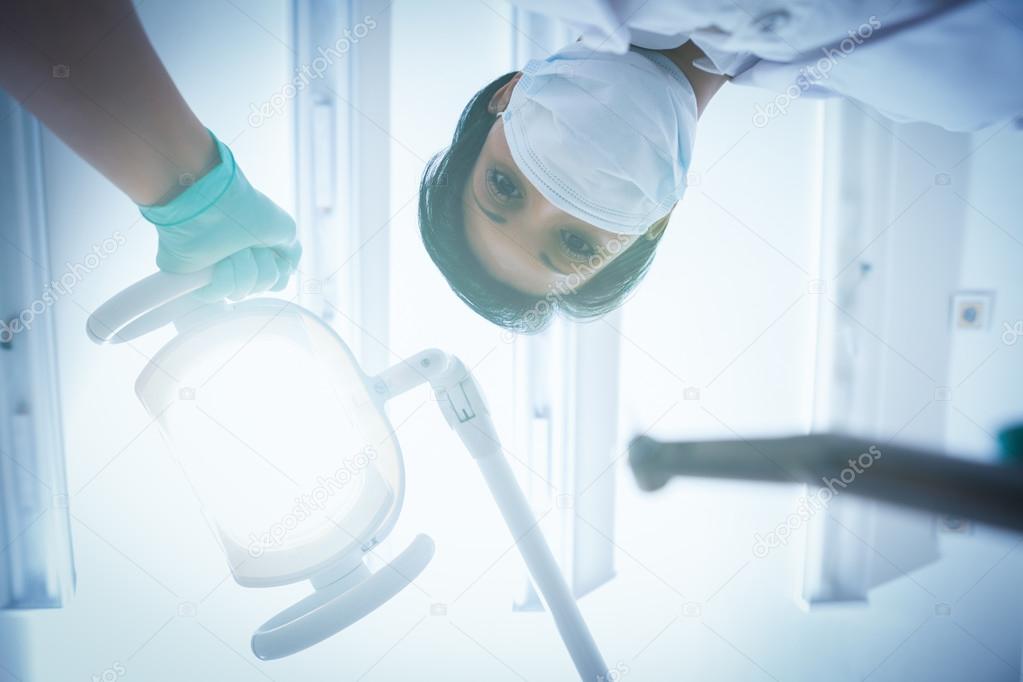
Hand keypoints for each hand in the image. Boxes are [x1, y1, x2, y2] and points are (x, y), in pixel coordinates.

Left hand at [141, 133, 301, 301]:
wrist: (212, 203)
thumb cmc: (245, 209)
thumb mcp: (286, 228)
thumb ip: (292, 254)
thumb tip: (288, 271)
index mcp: (257, 250)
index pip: (275, 281)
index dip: (276, 271)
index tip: (270, 250)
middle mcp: (238, 261)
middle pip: (260, 288)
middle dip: (260, 268)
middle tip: (249, 245)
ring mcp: (216, 270)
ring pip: (240, 293)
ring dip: (242, 270)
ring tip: (232, 249)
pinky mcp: (195, 279)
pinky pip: (219, 295)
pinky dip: (223, 278)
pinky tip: (219, 261)